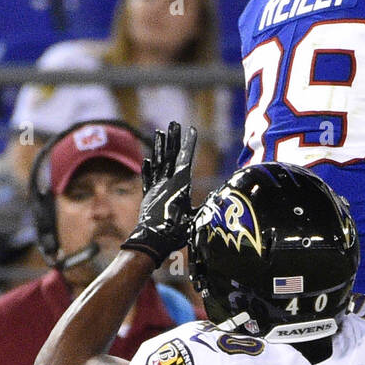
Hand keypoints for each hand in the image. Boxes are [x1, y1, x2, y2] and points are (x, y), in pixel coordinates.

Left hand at [122, 122, 197, 266]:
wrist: (153, 240)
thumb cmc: (177, 231)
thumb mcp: (195, 217)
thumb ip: (204, 207)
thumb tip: (217, 200)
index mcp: (180, 184)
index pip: (185, 159)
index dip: (189, 143)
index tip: (191, 129)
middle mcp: (167, 182)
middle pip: (171, 156)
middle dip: (174, 139)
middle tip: (174, 124)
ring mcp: (155, 187)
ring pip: (158, 163)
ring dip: (160, 147)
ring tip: (160, 132)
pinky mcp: (147, 196)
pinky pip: (147, 179)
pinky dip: (147, 169)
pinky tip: (147, 160)